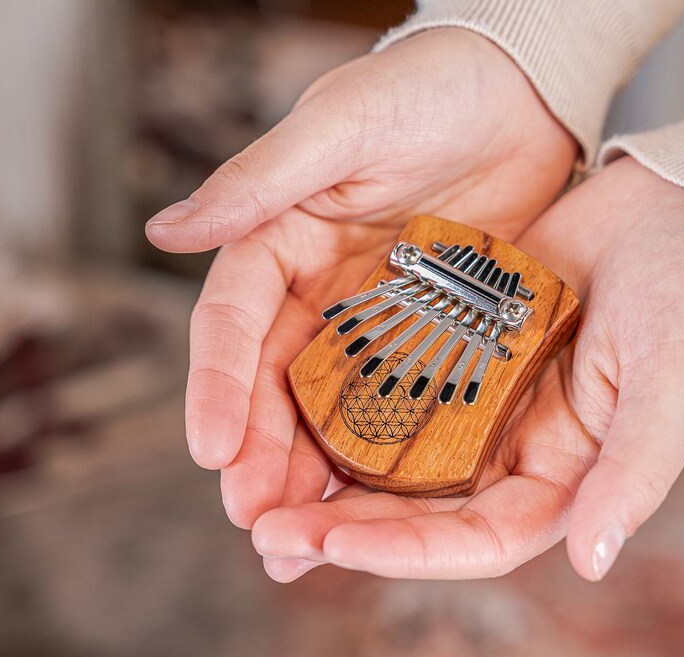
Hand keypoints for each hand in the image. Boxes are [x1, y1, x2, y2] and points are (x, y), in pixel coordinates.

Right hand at [146, 29, 577, 532]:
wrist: (519, 89)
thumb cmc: (423, 87)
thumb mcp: (340, 126)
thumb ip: (260, 183)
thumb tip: (164, 231)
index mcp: (274, 241)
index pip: (230, 323)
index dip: (217, 387)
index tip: (212, 450)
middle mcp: (309, 291)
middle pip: (270, 386)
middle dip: (257, 454)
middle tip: (254, 520)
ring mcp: (364, 323)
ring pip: (323, 412)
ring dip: (305, 476)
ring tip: (295, 543)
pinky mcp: (422, 341)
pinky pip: (393, 409)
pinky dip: (375, 461)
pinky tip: (368, 512)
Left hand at [252, 158, 683, 581]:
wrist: (678, 205)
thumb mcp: (675, 382)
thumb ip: (635, 470)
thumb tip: (591, 558)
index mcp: (563, 477)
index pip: (478, 539)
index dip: (408, 550)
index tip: (334, 543)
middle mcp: (509, 450)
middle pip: (417, 511)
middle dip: (343, 529)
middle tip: (266, 537)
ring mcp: (475, 401)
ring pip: (387, 457)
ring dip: (323, 477)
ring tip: (251, 492)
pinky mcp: (448, 349)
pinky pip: (383, 384)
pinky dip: (339, 404)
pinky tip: (281, 410)